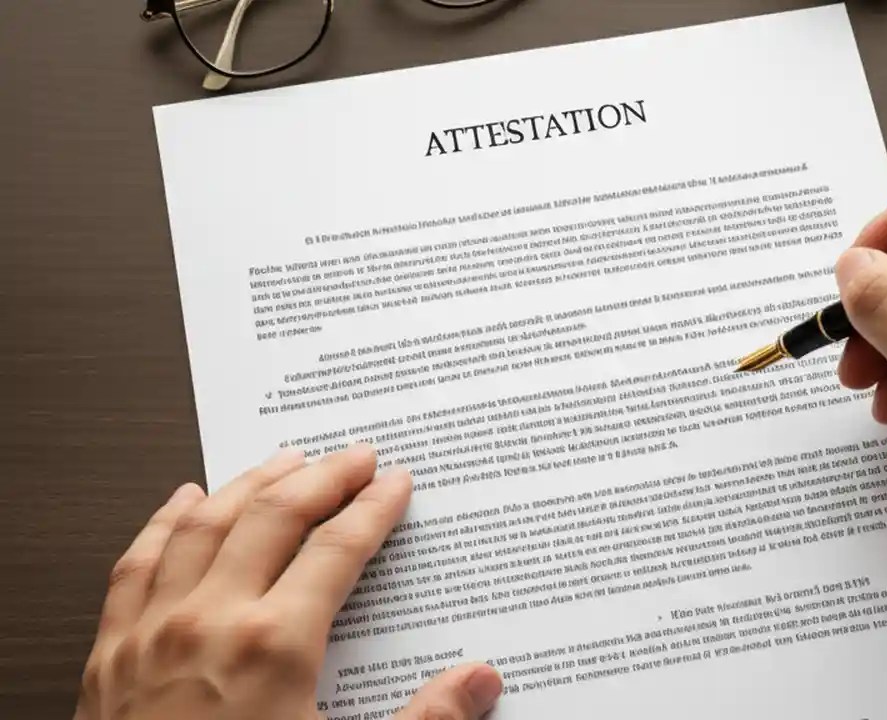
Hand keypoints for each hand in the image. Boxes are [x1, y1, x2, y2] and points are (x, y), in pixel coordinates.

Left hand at [76, 445, 502, 719]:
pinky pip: (137, 562)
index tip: (394, 483)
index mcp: (276, 647)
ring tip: (285, 459)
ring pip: (205, 524)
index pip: (338, 548)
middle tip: (354, 456)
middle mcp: (211, 621)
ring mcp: (154, 631)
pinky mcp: (111, 652)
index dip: (374, 508)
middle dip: (322, 477)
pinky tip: (184, 501)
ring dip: (250, 483)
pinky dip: (165, 522)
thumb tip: (480, 682)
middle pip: (274, 516)